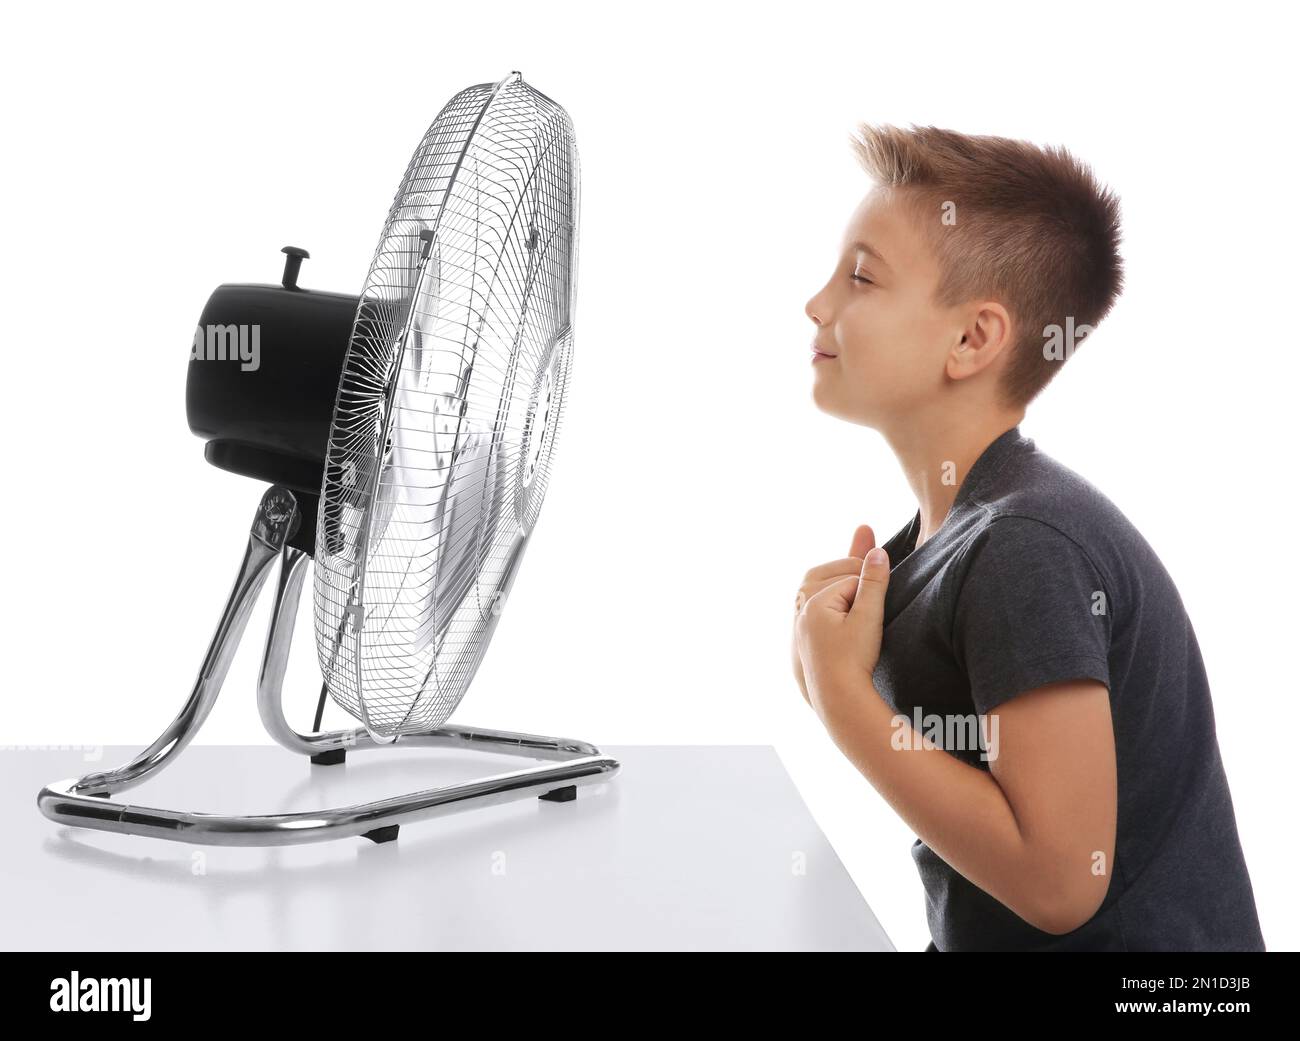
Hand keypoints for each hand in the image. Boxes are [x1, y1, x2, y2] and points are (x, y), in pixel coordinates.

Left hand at [793, 525, 890, 718]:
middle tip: (869, 557)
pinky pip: (811, 607)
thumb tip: (878, 551)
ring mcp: (799, 626)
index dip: (870, 585)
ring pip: (815, 589)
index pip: (849, 579)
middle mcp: (801, 611)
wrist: (837, 701)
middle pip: (826, 576)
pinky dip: (824, 597)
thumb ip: (873, 582)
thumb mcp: (868, 617)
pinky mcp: (803, 641)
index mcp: (813, 601)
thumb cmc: (853, 660)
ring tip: (852, 567)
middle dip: (848, 569)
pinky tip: (833, 598)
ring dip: (832, 578)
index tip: (884, 587)